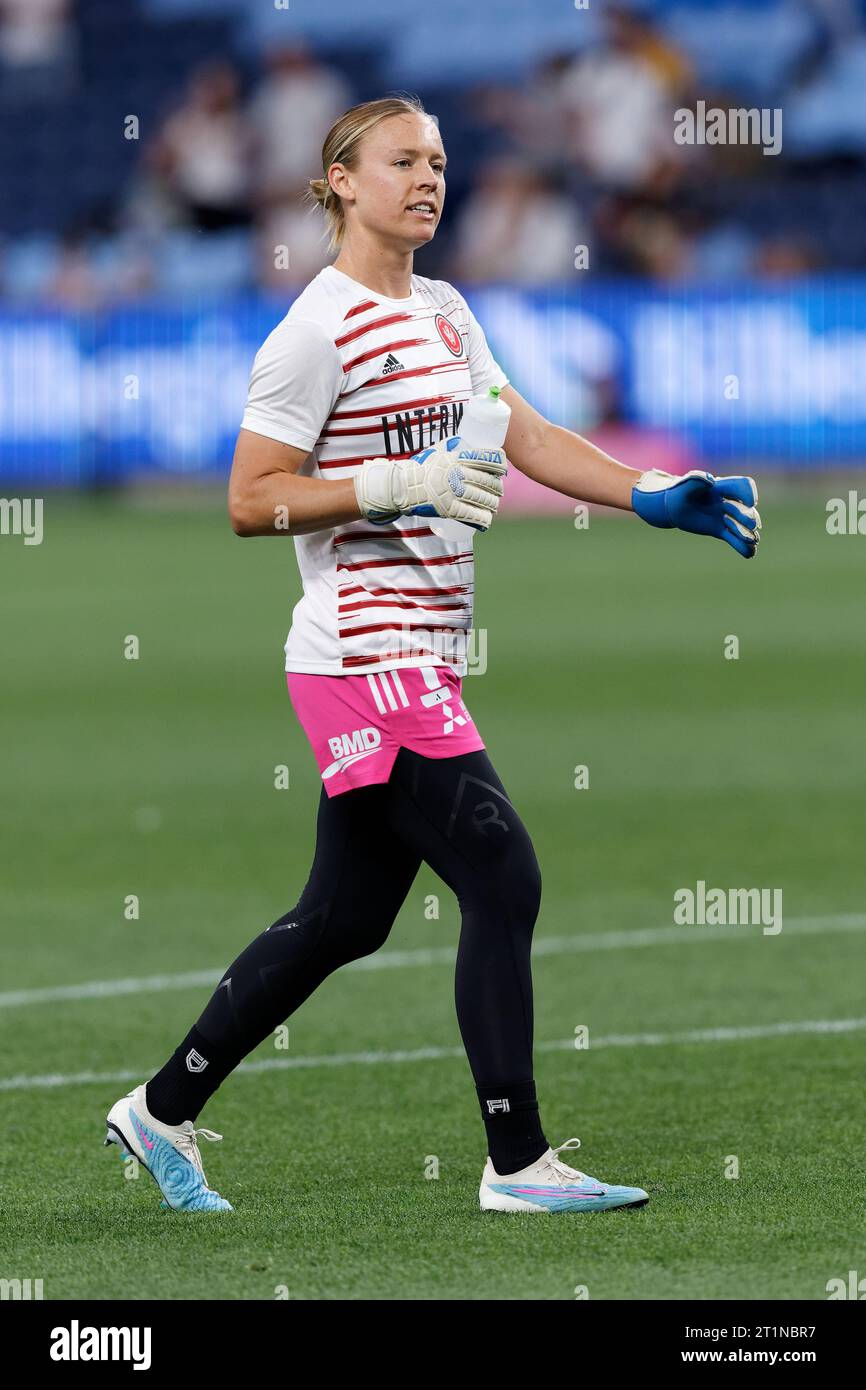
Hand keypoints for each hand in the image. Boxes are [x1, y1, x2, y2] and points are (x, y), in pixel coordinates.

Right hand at [354, 437, 507, 531]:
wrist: (404, 486)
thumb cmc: (422, 467)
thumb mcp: (437, 450)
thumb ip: (452, 446)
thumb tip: (464, 440)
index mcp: (456, 458)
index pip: (485, 459)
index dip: (499, 464)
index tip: (503, 468)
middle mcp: (457, 474)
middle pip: (487, 481)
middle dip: (497, 487)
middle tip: (499, 490)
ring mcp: (453, 492)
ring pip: (482, 499)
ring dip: (492, 504)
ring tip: (494, 505)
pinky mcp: (449, 509)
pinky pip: (471, 515)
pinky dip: (482, 519)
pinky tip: (487, 520)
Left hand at [632, 469, 760, 558]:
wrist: (673, 506)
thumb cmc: (679, 492)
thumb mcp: (684, 485)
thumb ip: (696, 479)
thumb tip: (710, 479)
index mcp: (722, 486)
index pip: (743, 485)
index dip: (749, 493)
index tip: (751, 502)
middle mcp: (728, 502)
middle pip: (745, 509)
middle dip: (748, 517)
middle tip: (753, 526)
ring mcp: (725, 517)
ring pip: (741, 526)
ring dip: (748, 534)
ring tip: (753, 541)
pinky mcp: (720, 530)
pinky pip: (733, 539)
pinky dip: (743, 547)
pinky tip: (749, 554)